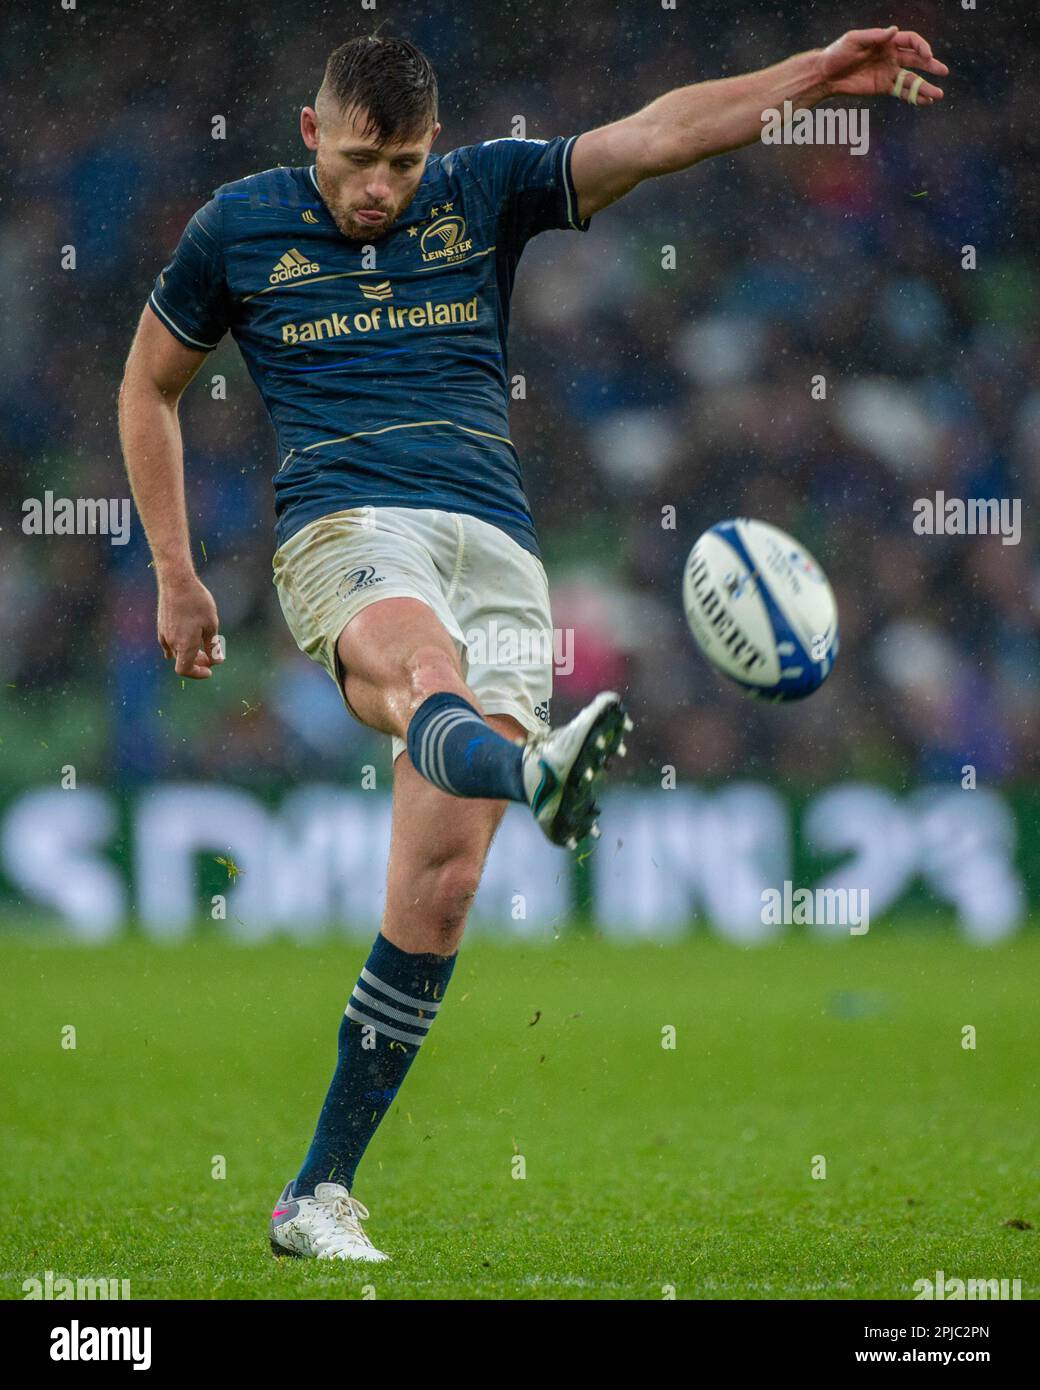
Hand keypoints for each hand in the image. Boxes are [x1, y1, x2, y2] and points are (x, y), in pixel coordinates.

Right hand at [157, 572, 223, 678]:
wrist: (177, 582)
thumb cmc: (197, 603)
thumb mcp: (211, 625)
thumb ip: (212, 646)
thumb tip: (216, 661)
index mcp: (184, 645)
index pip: (185, 670)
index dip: (197, 674)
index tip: (210, 670)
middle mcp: (171, 643)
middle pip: (182, 662)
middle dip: (197, 663)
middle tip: (211, 657)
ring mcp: (163, 634)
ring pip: (176, 652)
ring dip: (189, 653)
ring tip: (202, 645)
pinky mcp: (160, 626)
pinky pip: (168, 643)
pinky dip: (179, 646)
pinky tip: (187, 640)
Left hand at [819, 26, 947, 105]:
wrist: (826, 75)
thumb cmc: (838, 52)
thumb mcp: (854, 40)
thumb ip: (875, 36)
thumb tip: (894, 30)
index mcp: (887, 41)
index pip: (911, 41)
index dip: (921, 46)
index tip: (927, 55)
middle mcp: (891, 56)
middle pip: (916, 60)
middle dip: (931, 66)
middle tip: (944, 72)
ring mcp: (888, 72)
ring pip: (911, 79)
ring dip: (925, 87)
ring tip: (938, 95)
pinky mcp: (883, 87)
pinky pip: (901, 92)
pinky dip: (913, 97)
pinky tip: (924, 102)